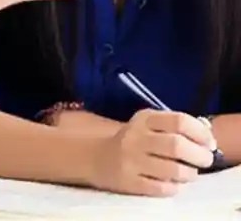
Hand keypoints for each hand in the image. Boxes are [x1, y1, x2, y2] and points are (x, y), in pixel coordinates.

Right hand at [88, 109, 216, 195]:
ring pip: (173, 170)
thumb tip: (208, 137)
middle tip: (204, 161)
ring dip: (190, 174)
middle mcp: (135, 137)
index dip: (201, 133)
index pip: (179, 121)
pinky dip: (175, 187)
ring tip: (189, 173)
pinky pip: (162, 188)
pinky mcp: (129, 181)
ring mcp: (131, 160)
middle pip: (177, 146)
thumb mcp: (150, 125)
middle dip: (199, 156)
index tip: (209, 143)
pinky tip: (173, 183)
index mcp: (144, 119)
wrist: (98, 157)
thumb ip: (177, 126)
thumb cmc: (136, 140)